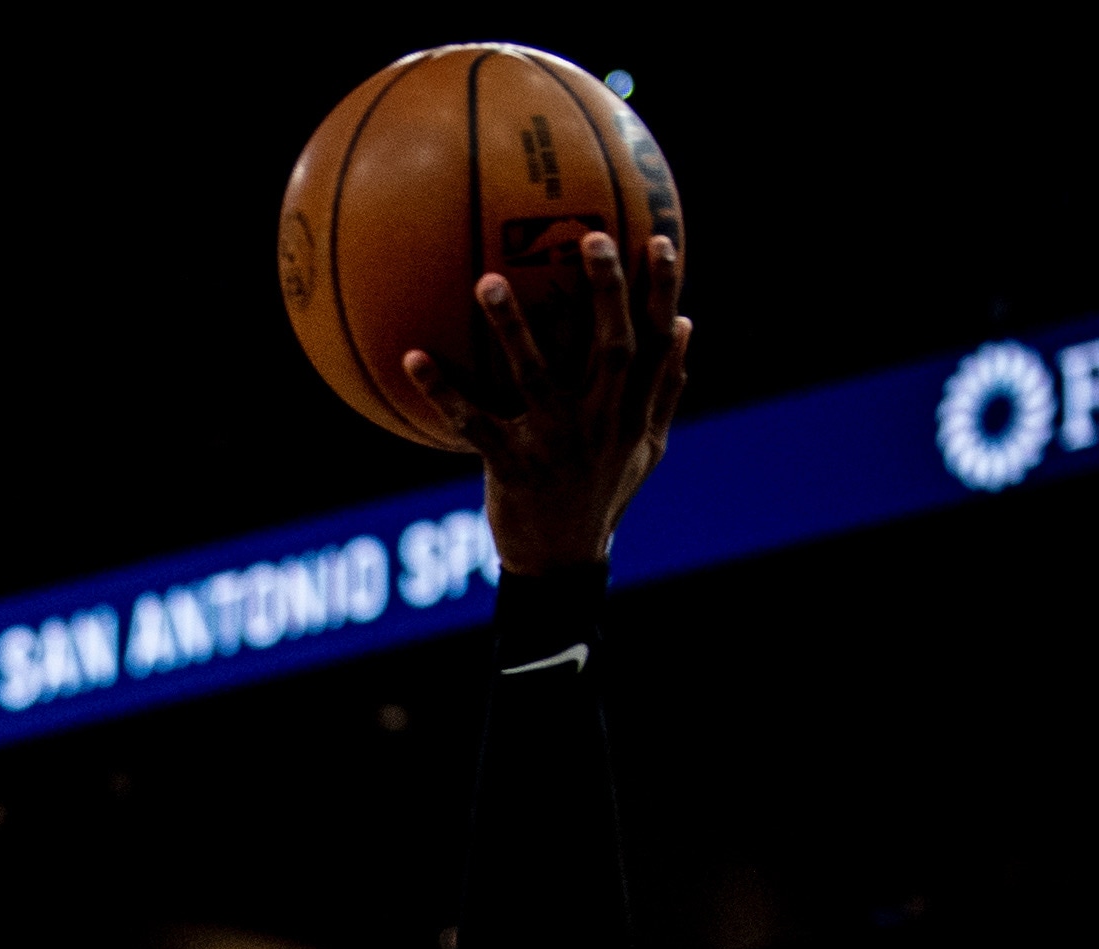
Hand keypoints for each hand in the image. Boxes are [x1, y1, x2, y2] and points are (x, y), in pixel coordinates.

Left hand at [404, 231, 690, 573]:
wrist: (563, 562)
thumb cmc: (603, 494)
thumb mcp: (646, 447)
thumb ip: (664, 389)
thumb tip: (684, 322)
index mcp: (634, 411)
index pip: (656, 341)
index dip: (661, 291)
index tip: (659, 239)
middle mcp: (601, 422)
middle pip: (611, 347)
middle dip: (606, 291)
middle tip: (590, 236)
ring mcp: (556, 444)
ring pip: (536, 376)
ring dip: (513, 327)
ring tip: (488, 280)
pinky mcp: (512, 467)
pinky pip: (473, 423)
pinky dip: (443, 392)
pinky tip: (414, 357)